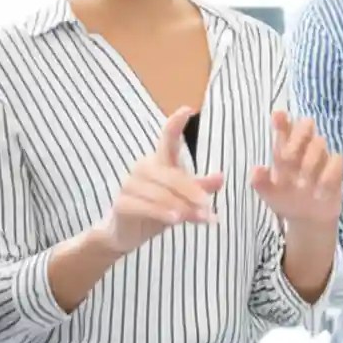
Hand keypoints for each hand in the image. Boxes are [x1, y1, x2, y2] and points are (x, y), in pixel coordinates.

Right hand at [95, 106, 223, 255]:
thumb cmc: (156, 210)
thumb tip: (221, 176)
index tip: (188, 109)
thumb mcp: (183, 199)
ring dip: (180, 205)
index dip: (175, 124)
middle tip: (208, 206)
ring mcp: (130, 185)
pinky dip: (161, 212)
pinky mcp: (121, 204)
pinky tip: (175, 220)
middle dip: (190, 191)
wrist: (126, 233)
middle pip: (169, 174)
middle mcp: (143, 169)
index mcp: (160, 162)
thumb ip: (200, 188)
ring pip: (158, 192)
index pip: (168, 139)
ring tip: (198, 218)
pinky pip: (143, 206)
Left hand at [252, 111, 342, 232]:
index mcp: (284, 151)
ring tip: (301, 184)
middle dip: (298, 136)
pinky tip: (318, 192)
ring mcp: (321, 157)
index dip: (281, 121)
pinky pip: (336, 160)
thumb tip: (256, 170)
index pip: (284, 129)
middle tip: (287, 157)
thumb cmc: (285, 200)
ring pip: (319, 142)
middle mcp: (303, 149)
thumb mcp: (269, 194)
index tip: (277, 116)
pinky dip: (327, 175)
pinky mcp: (335, 169)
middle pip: (305, 126)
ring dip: (309, 161)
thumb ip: (261, 182)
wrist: (306, 220)